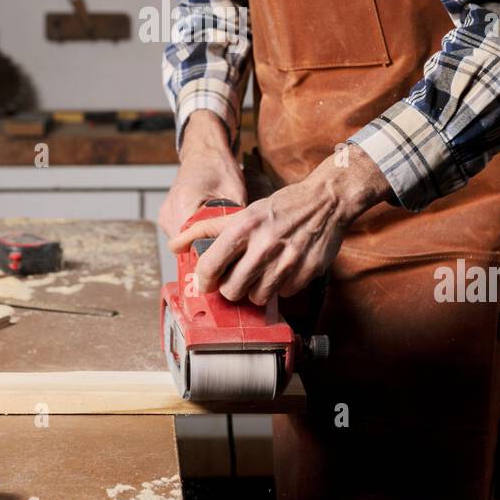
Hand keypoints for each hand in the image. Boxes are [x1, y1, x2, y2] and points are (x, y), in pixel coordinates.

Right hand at [157, 110, 246, 239]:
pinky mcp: (166, 217)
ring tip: (216, 230)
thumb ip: (231, 221)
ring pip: (181, 244)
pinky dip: (193, 235)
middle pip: (184, 248)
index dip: (207, 253)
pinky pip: (179, 236)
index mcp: (183, 204)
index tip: (223, 252)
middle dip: (204, 249)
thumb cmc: (221, 168)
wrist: (204, 152)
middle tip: (223, 242)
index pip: (189, 245)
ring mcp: (164, 215)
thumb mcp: (235, 193)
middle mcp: (168, 212)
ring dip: (198, 242)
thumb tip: (234, 247)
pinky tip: (207, 224)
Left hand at [166, 144, 391, 305]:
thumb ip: (206, 229)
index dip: (204, 280)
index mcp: (244, 227)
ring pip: (257, 297)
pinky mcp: (306, 272)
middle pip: (232, 290)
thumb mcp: (242, 212)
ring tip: (262, 273)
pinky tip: (283, 270)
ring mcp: (287, 260)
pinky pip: (283, 295)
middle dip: (231, 288)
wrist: (325, 202)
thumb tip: (174, 245)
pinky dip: (281, 287)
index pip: (211, 266)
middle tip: (237, 279)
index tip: (207, 283)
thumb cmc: (280, 208)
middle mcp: (264, 245)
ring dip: (256, 290)